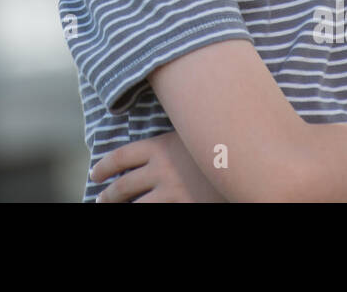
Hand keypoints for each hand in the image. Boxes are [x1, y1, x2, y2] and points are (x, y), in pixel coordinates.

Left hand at [91, 130, 227, 201]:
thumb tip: (153, 146)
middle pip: (123, 186)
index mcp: (160, 146)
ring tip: (114, 211)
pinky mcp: (185, 207)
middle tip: (101, 200)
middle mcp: (161, 169)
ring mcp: (172, 192)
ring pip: (136, 207)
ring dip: (121, 209)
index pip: (120, 157)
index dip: (103, 167)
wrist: (252, 161)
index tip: (94, 175)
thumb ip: (171, 140)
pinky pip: (157, 213)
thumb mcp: (192, 133)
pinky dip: (146, 213)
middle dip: (108, 196)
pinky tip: (145, 212)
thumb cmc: (221, 142)